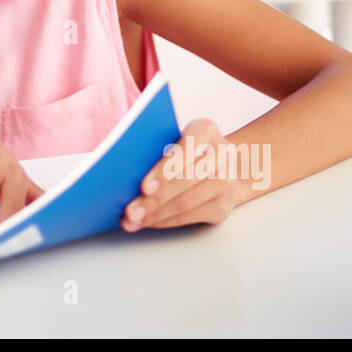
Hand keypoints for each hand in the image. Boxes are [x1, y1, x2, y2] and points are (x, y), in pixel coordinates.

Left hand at [121, 118, 244, 231]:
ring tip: (133, 221)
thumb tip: (124, 174)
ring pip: (187, 202)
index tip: (144, 187)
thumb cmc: (188, 150)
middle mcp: (222, 153)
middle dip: (154, 199)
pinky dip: (166, 221)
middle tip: (130, 211)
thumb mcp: (176, 139)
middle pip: (185, 180)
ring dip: (156, 214)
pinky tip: (150, 222)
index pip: (185, 149)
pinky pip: (191, 216)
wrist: (225, 165)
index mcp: (205, 130)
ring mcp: (227, 180)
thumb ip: (157, 149)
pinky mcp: (224, 204)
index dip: (165, 170)